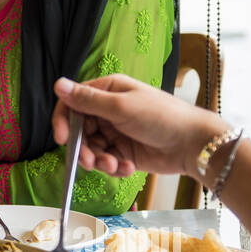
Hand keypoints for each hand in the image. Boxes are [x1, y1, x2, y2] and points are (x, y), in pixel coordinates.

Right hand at [50, 75, 227, 178]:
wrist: (193, 144)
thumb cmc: (161, 117)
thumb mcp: (121, 107)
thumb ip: (88, 100)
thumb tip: (58, 84)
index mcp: (107, 91)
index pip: (73, 103)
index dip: (63, 121)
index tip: (61, 139)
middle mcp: (108, 110)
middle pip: (79, 131)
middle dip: (83, 148)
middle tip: (90, 163)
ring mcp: (116, 132)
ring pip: (92, 149)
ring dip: (99, 161)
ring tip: (114, 166)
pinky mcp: (123, 151)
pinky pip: (106, 161)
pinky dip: (114, 167)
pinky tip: (128, 167)